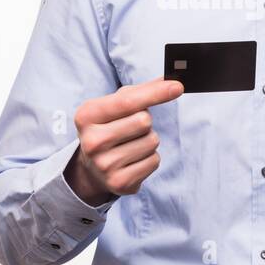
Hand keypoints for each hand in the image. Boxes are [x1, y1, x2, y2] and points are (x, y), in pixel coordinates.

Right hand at [66, 77, 183, 203]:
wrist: (93, 169)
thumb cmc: (109, 127)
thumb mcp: (116, 105)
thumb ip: (142, 91)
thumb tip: (171, 81)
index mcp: (87, 115)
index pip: (127, 101)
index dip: (155, 93)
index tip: (177, 87)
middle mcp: (91, 141)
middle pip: (143, 121)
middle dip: (145, 122)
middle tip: (130, 128)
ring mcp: (104, 164)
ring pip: (152, 142)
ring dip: (149, 140)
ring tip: (130, 145)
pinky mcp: (119, 182)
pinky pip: (154, 161)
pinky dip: (150, 158)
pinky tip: (133, 160)